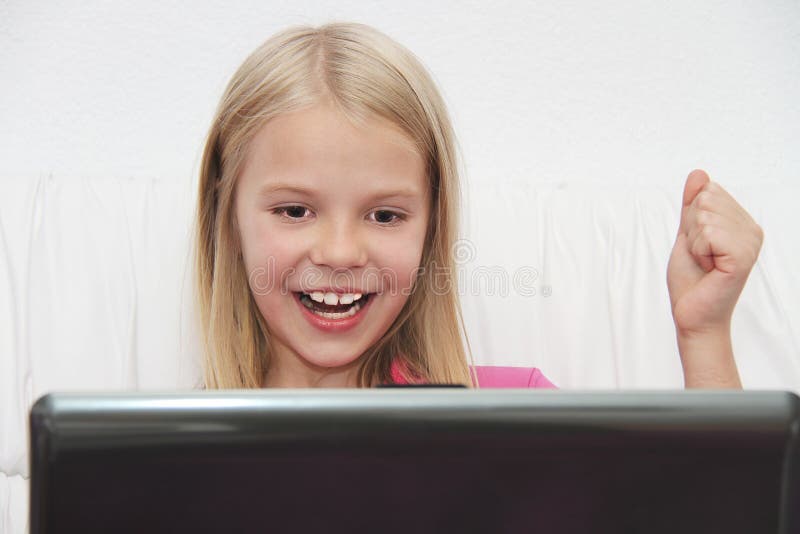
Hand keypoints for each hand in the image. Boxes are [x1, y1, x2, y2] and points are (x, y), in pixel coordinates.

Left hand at [667, 170, 762, 386]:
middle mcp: (752, 229)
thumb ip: (692, 203)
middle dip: (691, 228)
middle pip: (706, 199)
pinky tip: (709, 267)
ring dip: (694, 241)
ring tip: (704, 262)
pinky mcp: (743, 255)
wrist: (691, 313)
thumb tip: (699, 173)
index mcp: (742, 222)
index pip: (707, 191)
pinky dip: (698, 250)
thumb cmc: (691, 279)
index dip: (690, 218)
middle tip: (700, 256)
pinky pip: (708, 232)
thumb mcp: (687, 233)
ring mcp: (750, 242)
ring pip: (704, 215)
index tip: (699, 245)